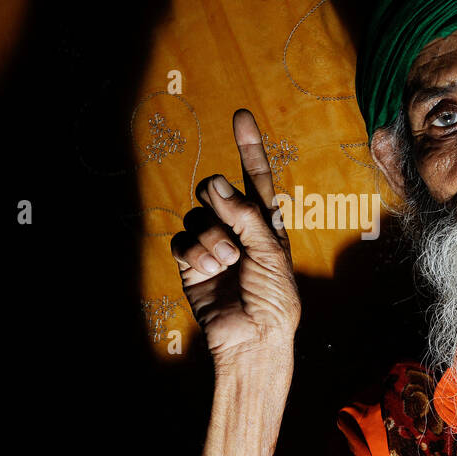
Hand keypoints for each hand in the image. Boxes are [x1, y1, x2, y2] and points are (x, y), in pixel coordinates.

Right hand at [170, 109, 299, 455]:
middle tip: (233, 233)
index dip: (249, 147)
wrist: (254, 340)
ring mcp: (212, 246)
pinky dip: (194, 256)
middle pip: (214, 191)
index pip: (256, 178)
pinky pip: (182, 244)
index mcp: (266, 223)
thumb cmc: (274, 299)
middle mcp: (237, 230)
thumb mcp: (271, 252)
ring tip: (227, 265)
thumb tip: (213, 184)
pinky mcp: (191, 266)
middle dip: (220, 205)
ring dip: (211, 240)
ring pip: (196, 218)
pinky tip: (208, 272)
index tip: (241, 115)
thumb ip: (245, 215)